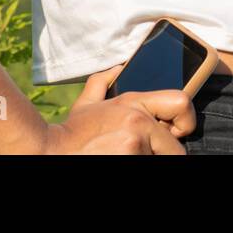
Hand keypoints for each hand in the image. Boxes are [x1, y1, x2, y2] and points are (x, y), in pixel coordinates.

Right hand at [38, 64, 196, 153]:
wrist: (47, 153)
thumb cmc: (71, 134)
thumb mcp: (87, 104)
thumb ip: (104, 82)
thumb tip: (120, 67)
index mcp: (133, 103)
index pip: (182, 103)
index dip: (184, 122)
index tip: (176, 133)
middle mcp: (138, 122)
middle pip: (175, 146)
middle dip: (161, 154)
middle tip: (140, 154)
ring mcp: (134, 144)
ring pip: (159, 160)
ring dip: (145, 160)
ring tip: (123, 156)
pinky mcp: (131, 158)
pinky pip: (148, 166)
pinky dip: (137, 165)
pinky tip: (120, 160)